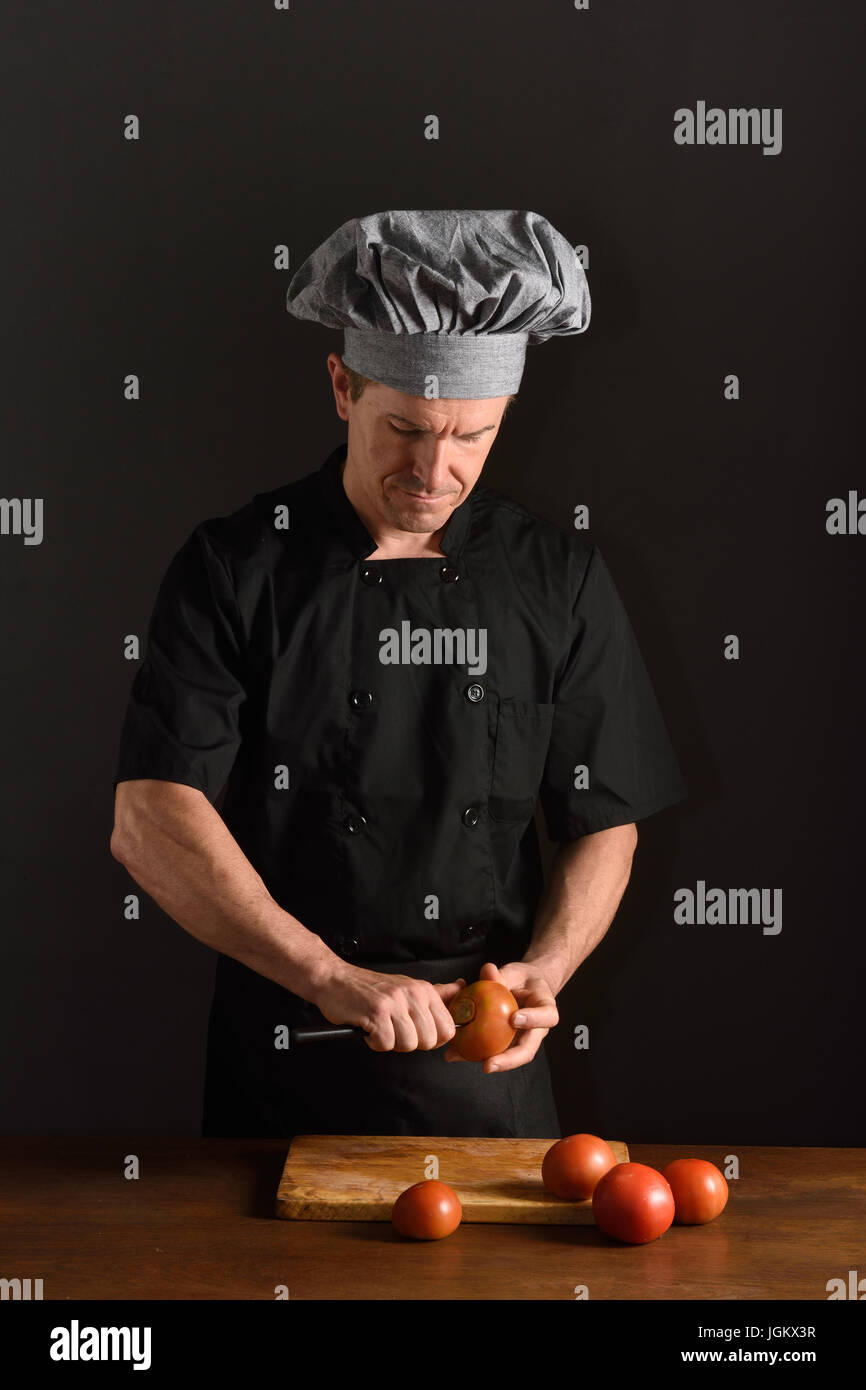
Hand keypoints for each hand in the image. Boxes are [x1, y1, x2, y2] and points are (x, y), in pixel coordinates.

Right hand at [312, 960, 466, 1052]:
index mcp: (424, 990)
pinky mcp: (376, 1012)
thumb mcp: (408, 986)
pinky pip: (385, 1044)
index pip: (447, 1029)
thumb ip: (436, 992)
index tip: (415, 1033)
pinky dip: (374, 1043)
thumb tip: (461, 988)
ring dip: (390, 1043)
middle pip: (429, 1041)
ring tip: (380, 1027)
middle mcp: (413, 994)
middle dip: (410, 1043)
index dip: (432, 1039)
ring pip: (408, 1044)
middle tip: (394, 1030)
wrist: (336, 980)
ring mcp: (395, 1002)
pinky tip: (369, 1028)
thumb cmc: (371, 988)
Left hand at [444, 960, 558, 1073]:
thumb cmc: (522, 979)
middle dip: (508, 1060)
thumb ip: (501, 975)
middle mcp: (536, 1030)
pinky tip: (453, 1053)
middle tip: (489, 1064)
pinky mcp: (505, 1044)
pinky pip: (492, 1051)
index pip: (547, 1017)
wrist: (524, 987)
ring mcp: (520, 1040)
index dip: (533, 1020)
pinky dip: (473, 1053)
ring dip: (486, 1062)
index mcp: (545, 1009)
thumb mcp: (514, 972)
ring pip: (508, 1057)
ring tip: (462, 1058)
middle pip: (527, 1050)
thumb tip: (488, 970)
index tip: (515, 1018)